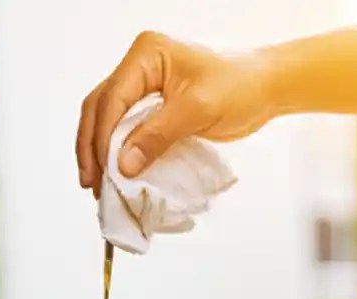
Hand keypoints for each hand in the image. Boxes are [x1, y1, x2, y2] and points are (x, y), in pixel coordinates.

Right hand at [76, 32, 275, 194]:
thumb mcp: (196, 110)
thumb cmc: (239, 87)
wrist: (265, 88)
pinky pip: (124, 128)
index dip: (103, 137)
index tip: (105, 170)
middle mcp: (138, 66)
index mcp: (146, 55)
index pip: (112, 98)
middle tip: (91, 182)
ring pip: (106, 119)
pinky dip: (116, 151)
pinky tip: (113, 173)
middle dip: (92, 146)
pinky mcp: (150, 105)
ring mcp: (142, 85)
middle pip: (99, 107)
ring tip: (96, 184)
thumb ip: (156, 136)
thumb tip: (123, 166)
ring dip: (99, 151)